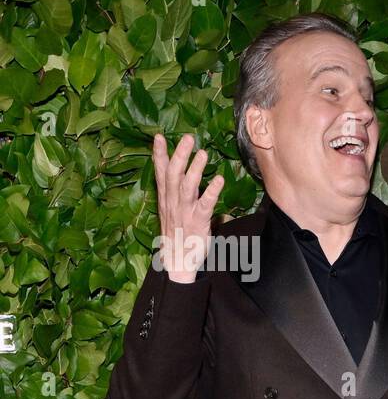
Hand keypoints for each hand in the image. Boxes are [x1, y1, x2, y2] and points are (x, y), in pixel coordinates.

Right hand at [152, 132, 223, 282]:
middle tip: (188, 137)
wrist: (177, 261)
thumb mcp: (173, 210)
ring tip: (203, 153)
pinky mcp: (197, 223)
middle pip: (173, 174)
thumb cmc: (178, 234)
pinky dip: (211, 192)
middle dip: (179, 154)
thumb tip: (191, 179)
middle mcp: (172, 203)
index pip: (160, 172)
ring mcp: (184, 212)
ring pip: (186, 187)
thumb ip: (180, 193)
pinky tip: (219, 180)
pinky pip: (204, 205)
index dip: (158, 154)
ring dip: (194, 169)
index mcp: (166, 198)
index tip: (159, 136)